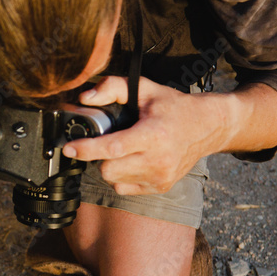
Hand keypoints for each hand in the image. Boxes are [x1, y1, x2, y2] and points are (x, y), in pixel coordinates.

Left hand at [62, 76, 227, 194]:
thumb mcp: (145, 89)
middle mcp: (158, 160)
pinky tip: (133, 161)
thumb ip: (113, 88)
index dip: (87, 149)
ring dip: (110, 166)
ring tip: (124, 150)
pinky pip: (124, 188)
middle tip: (105, 142)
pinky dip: (122, 176)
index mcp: (153, 134)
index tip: (69, 148)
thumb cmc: (174, 107)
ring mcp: (160, 177)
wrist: (207, 127)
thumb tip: (85, 99)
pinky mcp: (160, 187)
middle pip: (108, 169)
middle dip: (99, 156)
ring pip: (114, 179)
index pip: (113, 148)